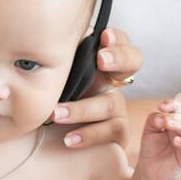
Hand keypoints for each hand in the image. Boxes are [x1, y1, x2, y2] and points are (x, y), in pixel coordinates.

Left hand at [54, 28, 144, 149]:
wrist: (46, 143)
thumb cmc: (47, 105)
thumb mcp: (50, 80)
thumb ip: (56, 60)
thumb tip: (54, 36)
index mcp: (98, 65)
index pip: (118, 43)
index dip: (117, 39)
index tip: (104, 36)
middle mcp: (112, 83)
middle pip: (134, 61)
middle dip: (120, 58)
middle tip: (101, 60)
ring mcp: (118, 109)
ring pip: (112, 103)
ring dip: (83, 108)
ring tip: (55, 114)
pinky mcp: (118, 134)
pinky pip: (113, 131)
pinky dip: (90, 134)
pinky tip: (69, 139)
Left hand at [136, 98, 180, 179]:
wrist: (150, 172)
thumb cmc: (151, 150)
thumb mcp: (149, 132)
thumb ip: (153, 120)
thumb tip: (160, 116)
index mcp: (177, 123)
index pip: (179, 110)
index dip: (172, 105)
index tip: (161, 106)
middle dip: (174, 117)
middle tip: (163, 120)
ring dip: (180, 126)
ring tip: (167, 125)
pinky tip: (176, 141)